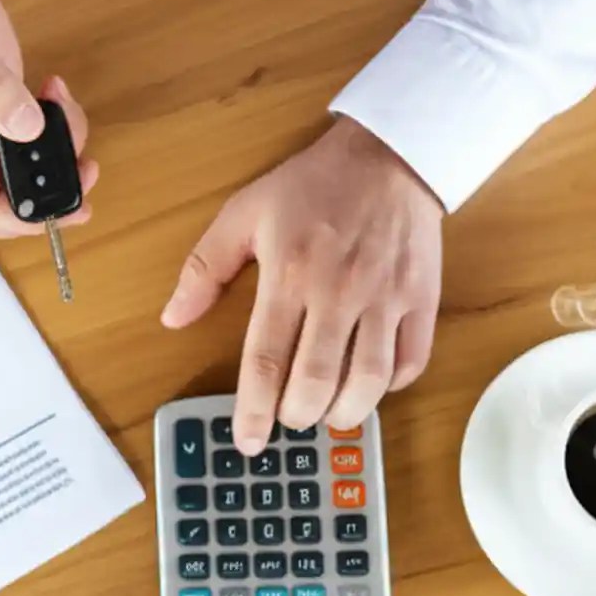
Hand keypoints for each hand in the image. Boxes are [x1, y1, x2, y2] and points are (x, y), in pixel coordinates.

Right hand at [0, 0, 98, 237]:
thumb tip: (28, 128)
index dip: (25, 217)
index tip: (67, 206)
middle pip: (11, 200)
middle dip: (52, 185)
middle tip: (86, 162)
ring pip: (31, 173)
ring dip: (60, 149)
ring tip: (62, 102)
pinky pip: (36, 143)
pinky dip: (56, 125)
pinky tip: (53, 90)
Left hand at [161, 117, 442, 453]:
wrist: (391, 154)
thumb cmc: (312, 185)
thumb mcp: (244, 213)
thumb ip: (204, 268)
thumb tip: (173, 318)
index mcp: (288, 274)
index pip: (266, 360)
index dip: (253, 410)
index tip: (247, 441)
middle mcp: (338, 292)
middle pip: (316, 381)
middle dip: (297, 416)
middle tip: (288, 420)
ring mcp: (385, 298)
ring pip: (369, 380)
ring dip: (346, 412)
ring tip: (328, 414)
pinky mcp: (422, 298)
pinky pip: (412, 359)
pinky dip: (392, 386)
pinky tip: (371, 385)